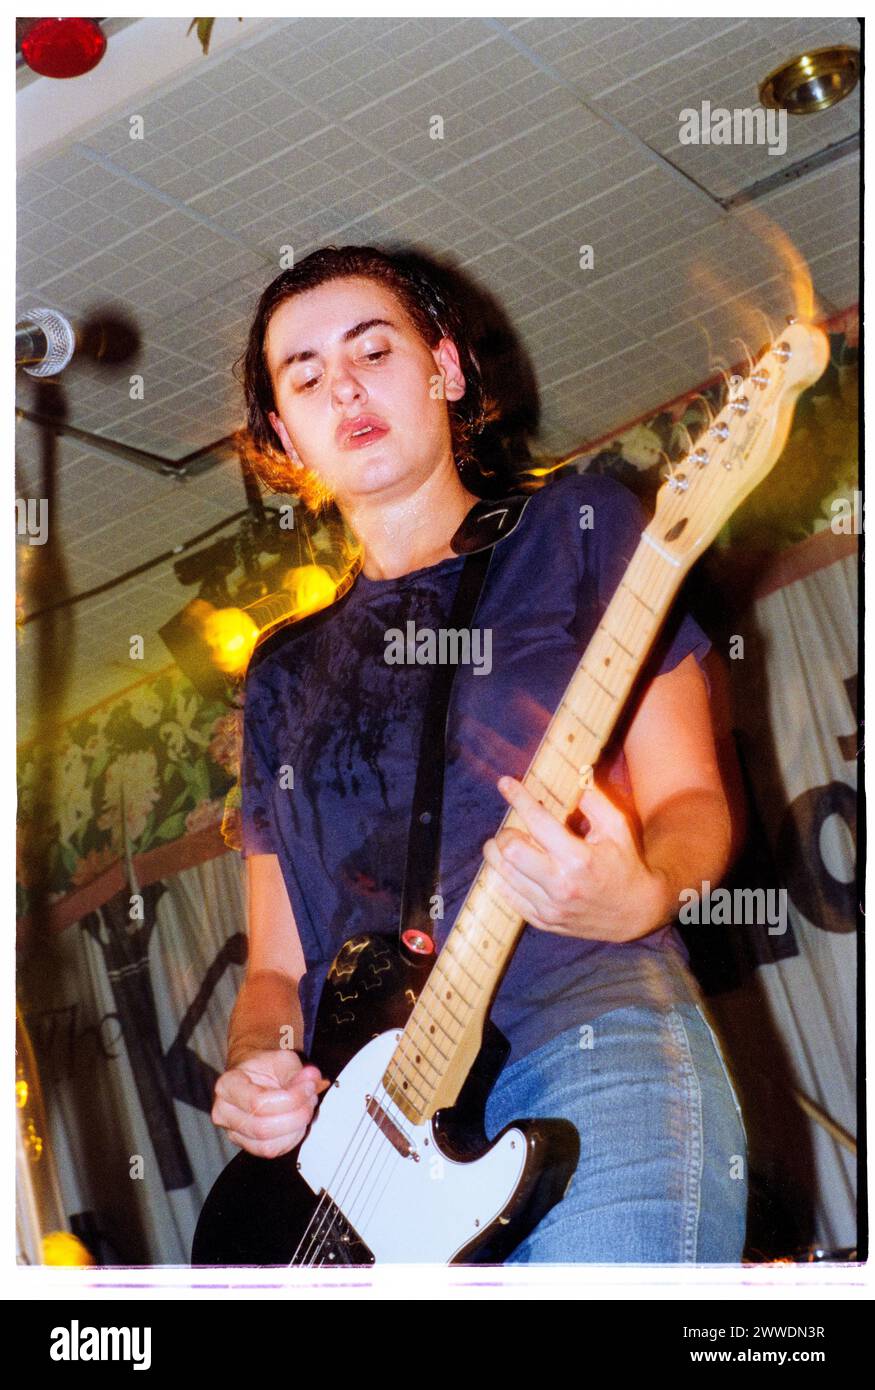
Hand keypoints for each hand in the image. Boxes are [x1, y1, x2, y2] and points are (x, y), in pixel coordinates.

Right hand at [211, 1049, 328, 1158]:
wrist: (255, 1075)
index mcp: (227, 1085)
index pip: (258, 1102)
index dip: (291, 1098)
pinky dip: (292, 1138)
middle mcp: (224, 1112)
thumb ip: (297, 1071)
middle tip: (311, 1097)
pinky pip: (273, 1151)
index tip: (309, 1086)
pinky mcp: (247, 1145)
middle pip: (263, 1128)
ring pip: (268, 1145)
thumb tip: (313, 1078)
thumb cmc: (264, 1067)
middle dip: (296, 1114)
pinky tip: (297, 1121)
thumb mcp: (281, 1060)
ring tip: (306, 1107)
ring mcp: (233, 1132)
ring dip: (296, 1128)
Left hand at [482, 776, 669, 942]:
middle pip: (510, 851)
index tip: (505, 783)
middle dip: (505, 832)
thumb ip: (594, 800)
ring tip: (507, 843)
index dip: (518, 798)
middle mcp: (560, 885)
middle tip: (512, 826)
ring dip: (497, 853)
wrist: (636, 913)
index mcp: (579, 859)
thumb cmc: (626, 864)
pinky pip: (507, 895)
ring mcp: (549, 907)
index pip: (537, 822)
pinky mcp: (542, 921)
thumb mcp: (618, 828)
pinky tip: (511, 866)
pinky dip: (502, 876)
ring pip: (502, 874)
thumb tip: (572, 777)